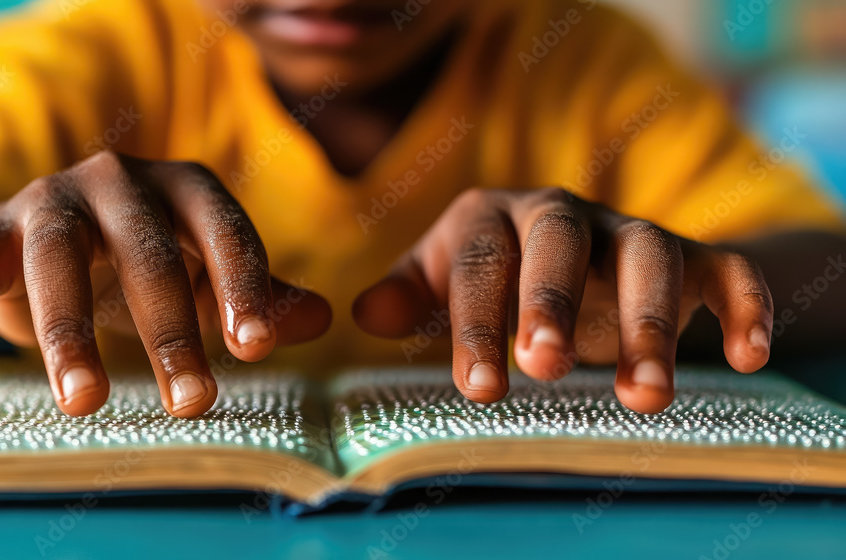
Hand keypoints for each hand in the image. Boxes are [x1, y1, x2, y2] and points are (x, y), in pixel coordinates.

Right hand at [0, 152, 330, 416]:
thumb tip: (320, 319)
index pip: (225, 232)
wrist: (49, 243)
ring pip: (56, 258)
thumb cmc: (150, 265)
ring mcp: (48, 200)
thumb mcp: (206, 279)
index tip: (256, 350)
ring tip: (86, 404)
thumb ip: (260, 297)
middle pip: (146, 251)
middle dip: (170, 329)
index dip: (243, 288)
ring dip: (69, 332)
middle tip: (193, 403)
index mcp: (185, 187)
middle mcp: (118, 181)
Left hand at [352, 187, 772, 412]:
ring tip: (642, 396)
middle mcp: (562, 214)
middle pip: (560, 241)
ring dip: (648, 322)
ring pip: (648, 254)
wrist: (577, 258)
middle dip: (553, 300)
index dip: (478, 322)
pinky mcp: (691, 258)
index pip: (480, 262)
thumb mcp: (446, 281)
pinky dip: (745, 304)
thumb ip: (410, 294)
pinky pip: (727, 267)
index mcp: (494, 218)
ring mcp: (629, 233)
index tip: (480, 388)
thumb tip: (364, 313)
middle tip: (545, 366)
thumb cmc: (497, 278)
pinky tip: (749, 356)